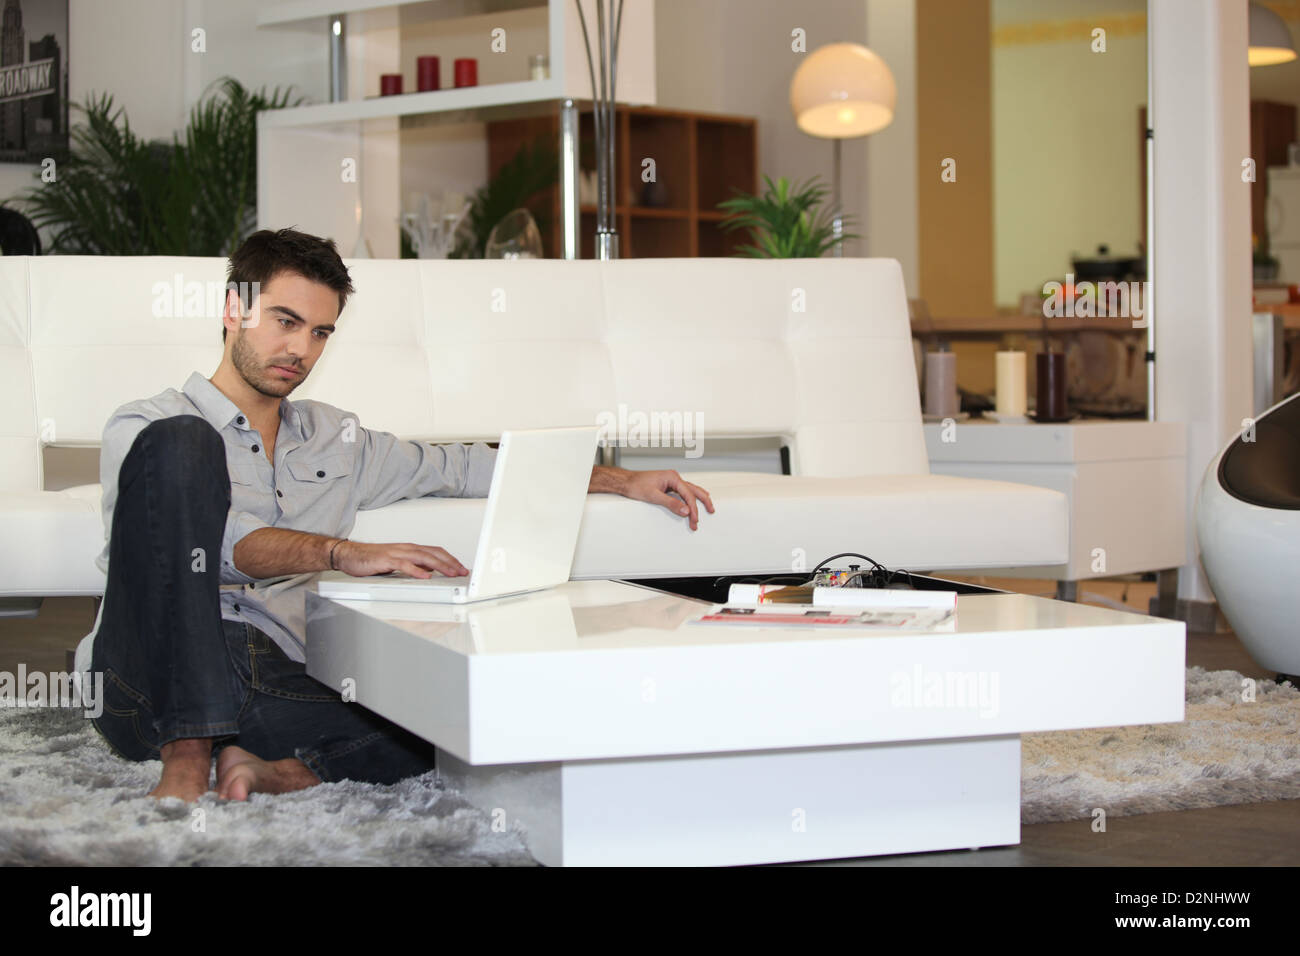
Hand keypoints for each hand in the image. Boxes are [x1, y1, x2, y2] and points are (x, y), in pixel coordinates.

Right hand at [334, 540, 468, 577]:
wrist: (350, 554)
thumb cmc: (372, 559)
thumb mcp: (398, 563)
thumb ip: (414, 565)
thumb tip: (431, 571)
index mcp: (410, 549)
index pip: (436, 551)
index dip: (450, 559)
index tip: (461, 568)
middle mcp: (406, 548)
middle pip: (434, 553)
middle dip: (450, 562)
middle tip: (462, 572)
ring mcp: (397, 553)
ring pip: (423, 557)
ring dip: (439, 566)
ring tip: (451, 573)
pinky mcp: (386, 560)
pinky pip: (404, 565)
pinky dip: (416, 571)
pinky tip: (425, 576)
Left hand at [621, 470, 714, 529]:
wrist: (625, 482)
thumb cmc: (636, 485)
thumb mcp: (654, 496)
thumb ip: (671, 504)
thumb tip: (685, 511)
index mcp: (672, 477)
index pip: (688, 494)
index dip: (693, 508)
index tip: (694, 519)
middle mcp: (674, 478)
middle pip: (694, 490)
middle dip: (703, 502)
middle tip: (711, 511)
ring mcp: (671, 481)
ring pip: (690, 491)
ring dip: (698, 500)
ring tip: (708, 508)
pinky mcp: (668, 486)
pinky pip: (683, 492)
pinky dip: (690, 499)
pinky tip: (693, 503)